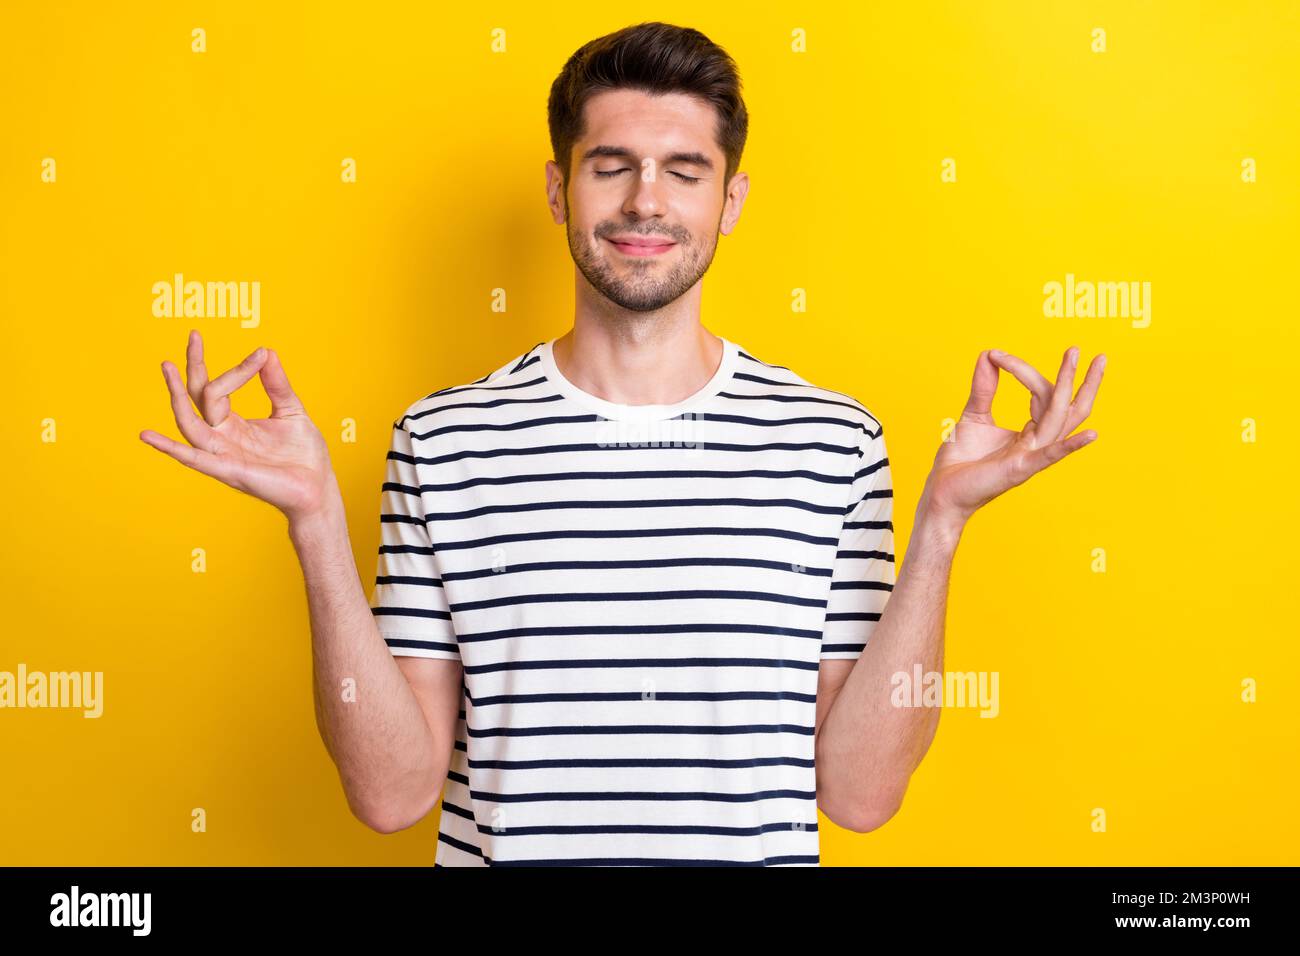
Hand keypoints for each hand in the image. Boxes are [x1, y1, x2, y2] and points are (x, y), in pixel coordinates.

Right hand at [139, 330, 337, 522]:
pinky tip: (148, 436)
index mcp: (233, 424)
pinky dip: (170, 448)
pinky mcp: (229, 471)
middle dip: (193, 368)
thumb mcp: (291, 411)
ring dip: (177, 396)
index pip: (219, 389)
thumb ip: (276, 384)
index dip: (238, 369)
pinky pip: (194, 459)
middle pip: (197, 399)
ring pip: (189, 424)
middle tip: (193, 336)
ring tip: (169, 368)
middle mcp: (221, 437)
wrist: (318, 489)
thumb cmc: (305, 455)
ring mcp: (222, 454)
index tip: (261, 353)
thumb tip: (267, 351)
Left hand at [920, 345, 1105, 525]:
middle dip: (1076, 379)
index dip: (1022, 370)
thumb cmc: (960, 461)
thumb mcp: (974, 416)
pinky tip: (1091, 435)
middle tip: (1080, 349)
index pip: (1041, 394)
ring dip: (1069, 388)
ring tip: (1077, 359)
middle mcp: (1036, 443)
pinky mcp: (1019, 469)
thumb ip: (984, 387)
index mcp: (1030, 433)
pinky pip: (1049, 456)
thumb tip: (988, 354)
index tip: (997, 354)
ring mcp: (1031, 456)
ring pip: (1059, 420)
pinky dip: (1070, 446)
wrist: (943, 492)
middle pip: (1066, 408)